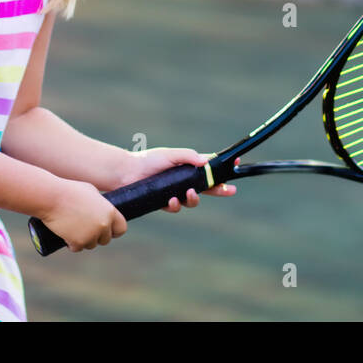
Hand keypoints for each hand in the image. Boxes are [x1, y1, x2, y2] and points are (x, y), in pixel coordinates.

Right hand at [40, 180, 127, 252]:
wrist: (52, 197)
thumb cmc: (69, 191)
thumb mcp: (91, 192)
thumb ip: (100, 204)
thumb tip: (103, 211)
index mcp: (109, 211)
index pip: (121, 228)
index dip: (114, 231)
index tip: (107, 231)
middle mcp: (104, 224)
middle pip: (105, 240)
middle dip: (96, 236)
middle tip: (84, 229)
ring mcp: (92, 235)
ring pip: (91, 245)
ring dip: (83, 240)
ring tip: (73, 228)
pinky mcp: (78, 242)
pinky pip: (77, 248)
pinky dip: (72, 244)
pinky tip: (66, 235)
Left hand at [116, 148, 238, 212]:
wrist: (126, 174)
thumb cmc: (148, 160)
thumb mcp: (170, 154)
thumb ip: (187, 156)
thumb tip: (205, 161)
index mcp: (187, 166)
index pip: (209, 168)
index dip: (223, 169)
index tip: (236, 165)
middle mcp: (184, 180)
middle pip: (207, 187)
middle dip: (220, 189)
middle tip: (230, 190)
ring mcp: (175, 192)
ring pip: (193, 200)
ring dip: (195, 198)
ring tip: (190, 194)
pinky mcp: (165, 203)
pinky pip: (177, 207)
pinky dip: (177, 204)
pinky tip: (173, 200)